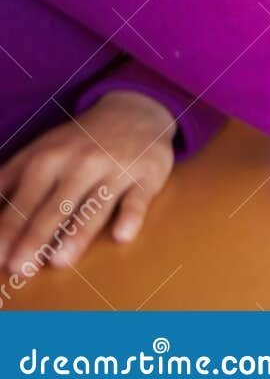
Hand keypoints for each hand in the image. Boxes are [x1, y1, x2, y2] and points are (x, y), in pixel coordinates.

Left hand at [0, 91, 176, 274]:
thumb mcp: (38, 152)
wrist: (134, 110)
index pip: (24, 200)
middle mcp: (81, 163)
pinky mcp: (148, 175)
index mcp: (48, 159)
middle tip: (20, 268)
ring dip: (77, 233)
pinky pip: (138, 198)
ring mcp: (116, 169)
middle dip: (35, 238)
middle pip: (55, 207)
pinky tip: (122, 234)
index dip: (8, 229)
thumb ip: (7, 183)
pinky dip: (131, 215)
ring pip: (95, 206)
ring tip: (60, 260)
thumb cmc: (77, 143)